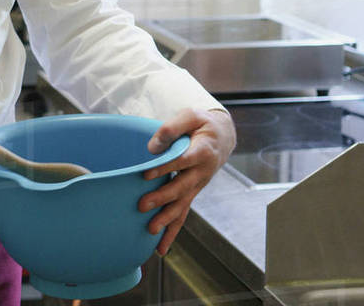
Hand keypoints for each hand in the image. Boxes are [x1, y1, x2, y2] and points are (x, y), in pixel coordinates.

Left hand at [137, 108, 235, 256]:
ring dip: (168, 220)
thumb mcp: (190, 115)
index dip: (165, 167)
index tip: (146, 174)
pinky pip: (183, 213)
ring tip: (151, 231)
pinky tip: (161, 247)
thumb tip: (152, 148)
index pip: (183, 161)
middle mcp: (202, 172)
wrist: (221, 135)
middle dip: (162, 198)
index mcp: (203, 151)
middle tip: (142, 205)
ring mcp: (198, 185)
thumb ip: (171, 128)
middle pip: (182, 187)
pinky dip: (173, 231)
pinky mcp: (192, 192)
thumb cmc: (201, 123)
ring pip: (184, 205)